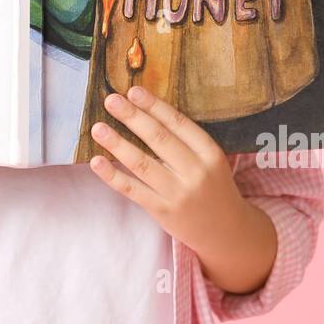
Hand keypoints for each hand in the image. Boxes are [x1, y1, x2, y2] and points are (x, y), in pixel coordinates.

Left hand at [88, 85, 276, 293]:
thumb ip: (185, 141)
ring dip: (117, 144)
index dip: (154, 106)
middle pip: (159, 139)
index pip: (178, 123)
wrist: (226, 231)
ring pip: (142, 164)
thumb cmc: (213, 187)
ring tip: (98, 128)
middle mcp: (196, 172)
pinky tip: (97, 162)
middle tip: (111, 100)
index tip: (134, 91)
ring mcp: (178, 193)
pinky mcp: (163, 211)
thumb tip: (145, 111)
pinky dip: (113, 176)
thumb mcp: (210, 161)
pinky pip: (133, 190)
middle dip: (133, 117)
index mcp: (210, 153)